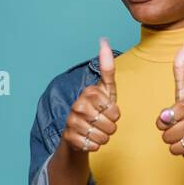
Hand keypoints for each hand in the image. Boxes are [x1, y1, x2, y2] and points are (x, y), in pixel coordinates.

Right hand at [61, 37, 119, 153]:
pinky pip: (93, 145)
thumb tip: (103, 39)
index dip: (115, 114)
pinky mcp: (69, 137)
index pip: (114, 109)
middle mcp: (77, 105)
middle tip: (102, 123)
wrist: (78, 133)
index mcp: (89, 92)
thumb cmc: (97, 110)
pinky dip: (95, 145)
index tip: (107, 110)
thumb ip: (107, 67)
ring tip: (96, 131)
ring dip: (103, 137)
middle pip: (110, 124)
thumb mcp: (106, 90)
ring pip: (102, 136)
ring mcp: (71, 121)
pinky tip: (88, 139)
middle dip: (110, 127)